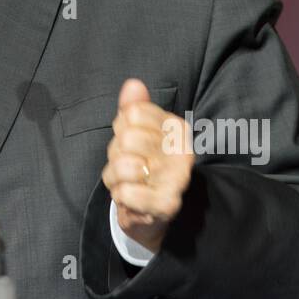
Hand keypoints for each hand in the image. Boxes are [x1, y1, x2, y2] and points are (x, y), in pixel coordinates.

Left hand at [102, 78, 194, 253]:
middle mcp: (182, 151)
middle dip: (116, 153)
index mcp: (176, 129)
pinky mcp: (168, 204)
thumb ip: (134, 107)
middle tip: (128, 165)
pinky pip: (126, 192)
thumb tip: (133, 84)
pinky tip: (131, 199)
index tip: (132, 143)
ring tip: (128, 182)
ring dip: (115, 177)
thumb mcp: (136, 133)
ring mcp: (178, 179)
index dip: (122, 128)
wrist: (150, 214)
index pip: (133, 113)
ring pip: (124, 165)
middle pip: (128, 137)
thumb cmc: (142, 166)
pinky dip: (120, 196)